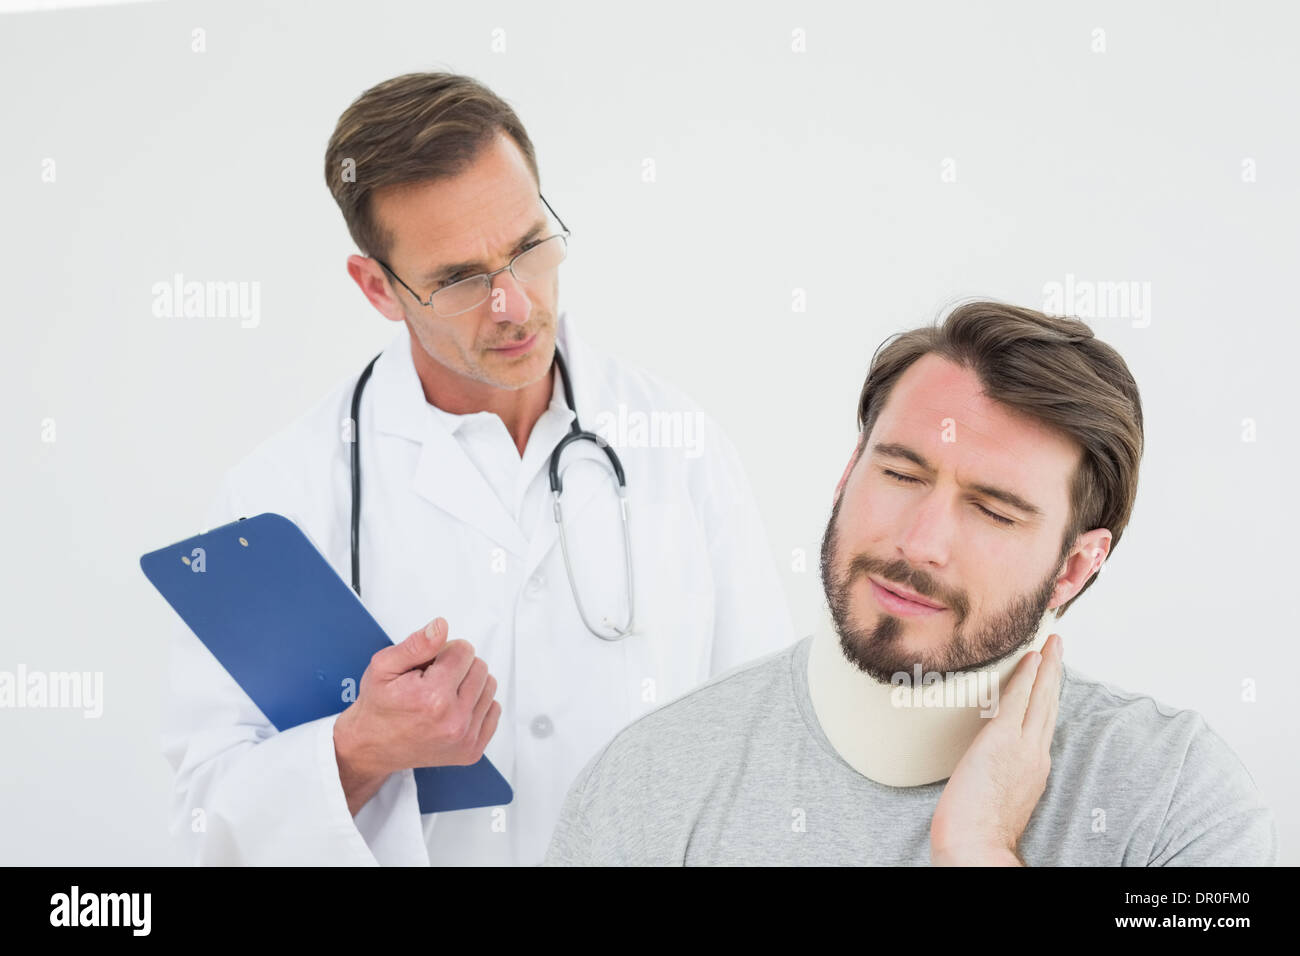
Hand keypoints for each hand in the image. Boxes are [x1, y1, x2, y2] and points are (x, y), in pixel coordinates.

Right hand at [333, 618, 501, 814]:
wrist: (372, 746)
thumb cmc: (378, 707)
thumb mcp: (384, 666)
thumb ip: (416, 644)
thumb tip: (441, 627)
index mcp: (432, 697)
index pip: (464, 650)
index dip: (445, 652)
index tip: (429, 666)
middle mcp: (453, 720)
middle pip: (479, 667)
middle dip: (458, 666)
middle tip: (433, 680)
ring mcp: (465, 738)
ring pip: (489, 686)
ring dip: (469, 684)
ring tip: (442, 695)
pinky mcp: (473, 750)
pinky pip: (493, 710)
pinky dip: (477, 705)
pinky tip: (454, 709)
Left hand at [930, 633, 1063, 865]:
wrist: (975, 846)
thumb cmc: (977, 831)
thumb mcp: (998, 797)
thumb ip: (999, 777)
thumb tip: (986, 768)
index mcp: (1034, 770)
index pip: (1042, 725)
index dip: (1047, 698)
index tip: (1049, 678)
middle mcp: (1035, 755)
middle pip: (1049, 706)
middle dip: (1054, 674)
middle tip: (1058, 646)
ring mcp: (1022, 747)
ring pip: (1039, 698)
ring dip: (1045, 667)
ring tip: (1051, 642)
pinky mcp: (1002, 740)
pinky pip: (1018, 700)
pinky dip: (1027, 677)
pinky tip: (1032, 657)